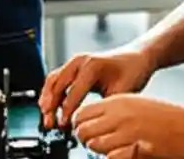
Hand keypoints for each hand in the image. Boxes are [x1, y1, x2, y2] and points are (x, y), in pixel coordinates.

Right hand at [40, 50, 157, 128]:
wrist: (136, 56)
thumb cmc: (132, 71)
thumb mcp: (123, 92)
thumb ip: (106, 107)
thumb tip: (93, 123)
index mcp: (91, 66)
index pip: (72, 93)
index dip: (67, 112)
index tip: (65, 125)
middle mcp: (80, 61)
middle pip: (57, 84)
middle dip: (51, 106)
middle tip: (49, 123)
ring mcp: (75, 62)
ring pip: (53, 80)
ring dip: (47, 99)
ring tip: (46, 117)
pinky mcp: (74, 66)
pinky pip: (57, 79)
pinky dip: (53, 93)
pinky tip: (53, 107)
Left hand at [73, 94, 183, 158]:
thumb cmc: (166, 116)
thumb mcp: (136, 103)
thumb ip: (112, 110)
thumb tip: (89, 119)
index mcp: (118, 102)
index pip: (82, 113)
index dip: (81, 125)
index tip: (86, 130)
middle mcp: (120, 116)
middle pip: (83, 131)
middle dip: (85, 139)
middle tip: (94, 143)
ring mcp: (128, 134)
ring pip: (94, 146)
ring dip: (98, 150)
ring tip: (110, 149)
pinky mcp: (137, 151)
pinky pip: (111, 157)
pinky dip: (112, 157)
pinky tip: (122, 154)